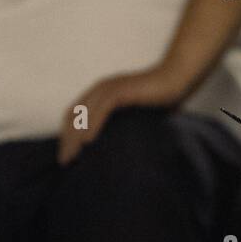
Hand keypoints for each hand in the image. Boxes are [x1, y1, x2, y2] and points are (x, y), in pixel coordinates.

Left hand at [58, 68, 178, 164]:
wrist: (175, 80)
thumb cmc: (160, 99)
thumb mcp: (135, 114)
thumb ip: (122, 124)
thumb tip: (117, 148)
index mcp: (100, 93)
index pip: (74, 115)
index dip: (67, 135)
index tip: (67, 155)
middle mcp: (100, 89)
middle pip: (73, 115)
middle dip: (67, 139)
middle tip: (65, 162)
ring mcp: (109, 88)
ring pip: (84, 114)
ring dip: (75, 137)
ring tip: (72, 157)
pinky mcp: (120, 91)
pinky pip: (101, 110)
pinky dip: (92, 126)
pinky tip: (88, 142)